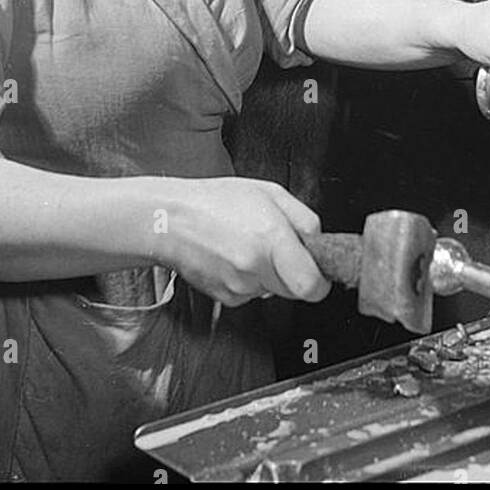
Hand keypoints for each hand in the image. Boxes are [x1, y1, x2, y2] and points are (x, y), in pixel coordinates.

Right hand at [159, 178, 331, 307]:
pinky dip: (250, 279)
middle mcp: (256, 269)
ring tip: (250, 245)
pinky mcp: (226, 297)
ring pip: (273, 291)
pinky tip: (235, 256)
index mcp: (272, 240)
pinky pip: (252, 294)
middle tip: (281, 248)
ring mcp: (239, 287)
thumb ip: (305, 219)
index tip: (318, 270)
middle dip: (296, 273)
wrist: (169, 220)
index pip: (313, 286)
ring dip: (271, 274)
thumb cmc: (217, 201)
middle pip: (296, 291)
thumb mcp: (270, 192)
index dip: (320, 280)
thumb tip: (320, 243)